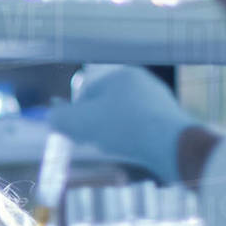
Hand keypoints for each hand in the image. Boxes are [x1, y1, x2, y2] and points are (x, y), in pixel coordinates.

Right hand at [48, 66, 196, 181]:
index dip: (76, 115)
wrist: (172, 145)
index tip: (75, 133)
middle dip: (94, 125)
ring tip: (113, 147)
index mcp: (122, 75)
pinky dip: (131, 140)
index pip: (87, 94)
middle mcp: (143, 83)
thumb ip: (59, 118)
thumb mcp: (79, 123)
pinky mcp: (170, 122)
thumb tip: (53, 117)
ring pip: (122, 119)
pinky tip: (131, 150)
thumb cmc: (124, 128)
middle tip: (92, 142)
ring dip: (112, 134)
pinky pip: (140, 130)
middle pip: (105, 106)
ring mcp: (159, 101)